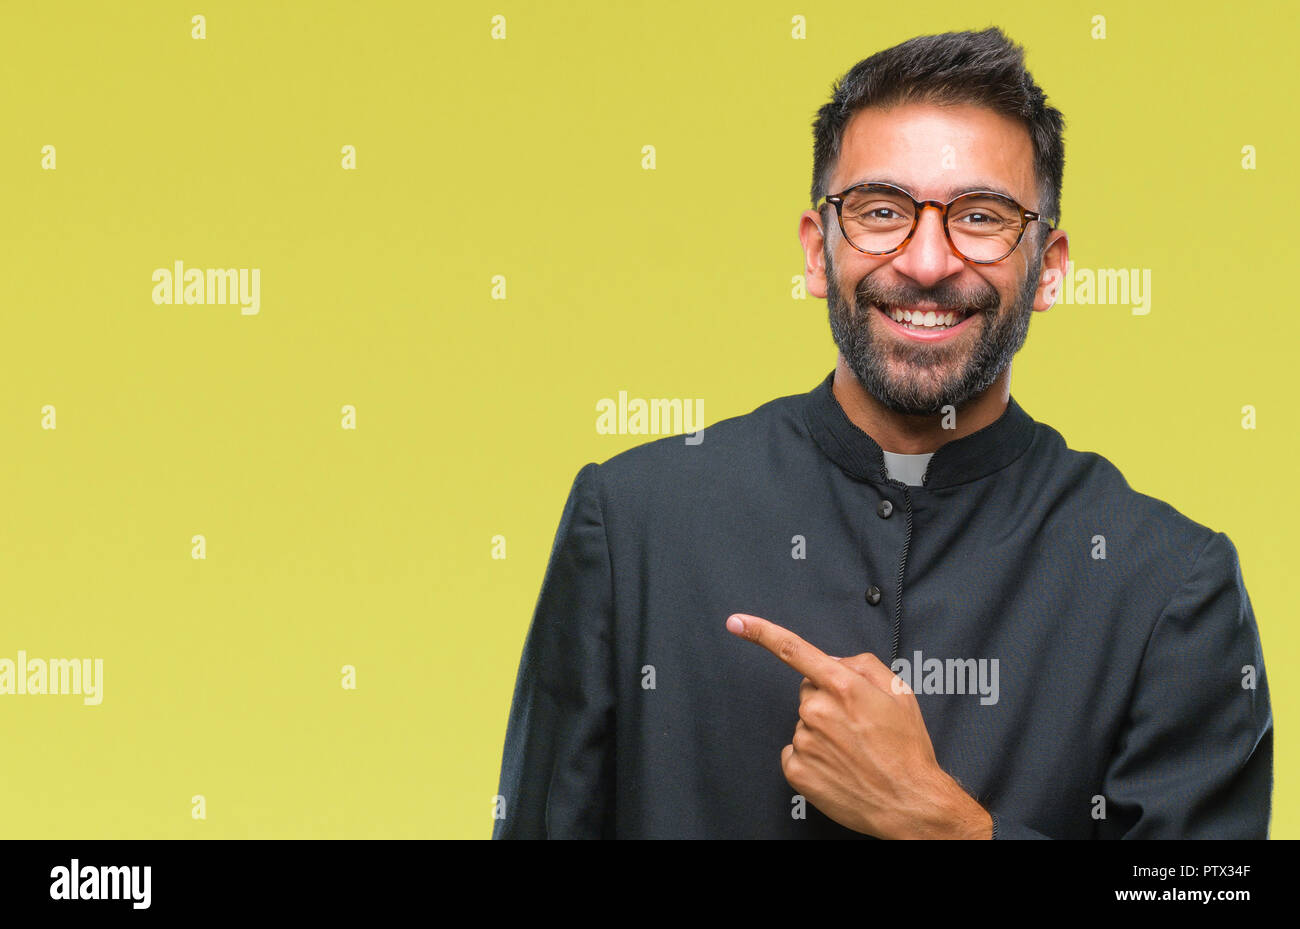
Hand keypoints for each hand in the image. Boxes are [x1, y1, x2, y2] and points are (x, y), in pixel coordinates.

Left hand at [725, 612, 991, 838]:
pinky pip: (794, 752)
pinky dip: (812, 758)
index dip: (761, 632)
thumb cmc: (906, 749)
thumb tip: (832, 660)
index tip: (736, 622)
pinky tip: (837, 766)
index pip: (793, 650)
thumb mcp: (899, 693)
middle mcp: (818, 711)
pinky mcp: (796, 771)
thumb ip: (862, 665)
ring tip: (853, 750)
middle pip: (808, 692)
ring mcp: (805, 742)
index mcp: (843, 686)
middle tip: (857, 725)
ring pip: (804, 723)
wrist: (909, 802)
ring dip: (823, 732)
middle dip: (827, 701)